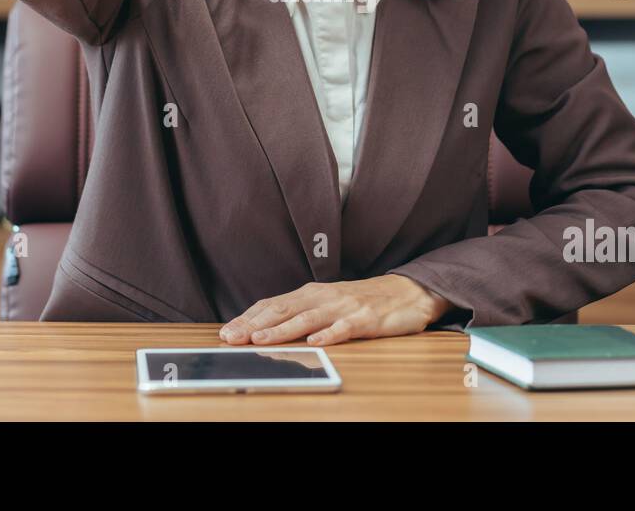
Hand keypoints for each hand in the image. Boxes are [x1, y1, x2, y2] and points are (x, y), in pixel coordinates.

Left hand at [219, 275, 455, 346]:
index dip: (248, 318)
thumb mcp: (328, 302)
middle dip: (255, 325)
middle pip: (283, 310)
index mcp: (312, 294)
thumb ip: (301, 313)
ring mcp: (345, 307)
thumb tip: (265, 327)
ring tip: (261, 340)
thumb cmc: (363, 299)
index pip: (273, 304)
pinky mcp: (366, 319)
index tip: (226, 332)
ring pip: (308, 319)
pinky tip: (314, 342)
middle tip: (231, 338)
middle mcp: (324, 297)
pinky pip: (345, 328)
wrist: (408, 292)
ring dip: (282, 329)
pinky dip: (329, 335)